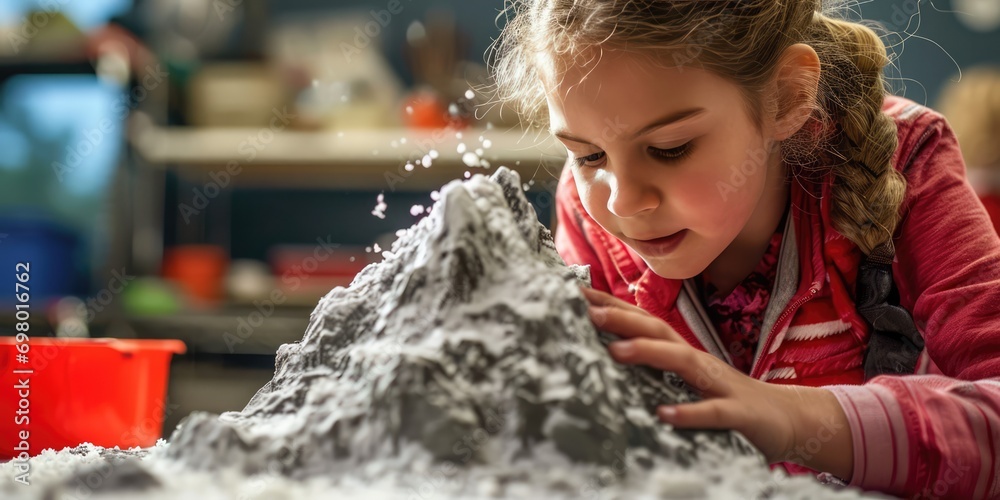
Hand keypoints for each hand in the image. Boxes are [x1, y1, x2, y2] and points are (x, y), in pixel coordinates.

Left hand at [582, 287, 852, 478]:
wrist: (786, 419)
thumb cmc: (726, 398)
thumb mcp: (687, 380)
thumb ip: (657, 366)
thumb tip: (611, 350)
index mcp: (683, 353)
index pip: (644, 321)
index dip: (613, 306)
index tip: (576, 292)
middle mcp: (698, 361)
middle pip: (659, 330)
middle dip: (623, 319)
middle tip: (588, 311)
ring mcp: (719, 384)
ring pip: (682, 362)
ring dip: (648, 353)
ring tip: (615, 351)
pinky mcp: (738, 413)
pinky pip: (712, 412)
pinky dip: (688, 411)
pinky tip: (663, 413)